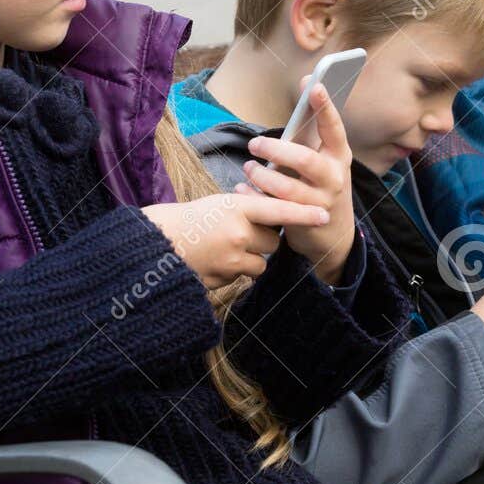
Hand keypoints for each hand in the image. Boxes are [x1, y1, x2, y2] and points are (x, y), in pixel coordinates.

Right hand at [142, 192, 331, 289]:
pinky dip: (236, 270)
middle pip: (273, 241)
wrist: (157, 243)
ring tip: (227, 248)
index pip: (278, 210)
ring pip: (261, 262)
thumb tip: (276, 216)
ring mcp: (231, 259)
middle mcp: (237, 233)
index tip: (325, 215)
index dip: (303, 214)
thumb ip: (247, 209)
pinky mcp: (224, 279)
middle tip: (240, 233)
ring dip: (252, 258)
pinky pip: (244, 276)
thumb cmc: (190, 219)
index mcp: (236, 208)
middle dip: (264, 240)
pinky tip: (217, 260)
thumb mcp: (219, 204)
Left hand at [234, 81, 356, 284]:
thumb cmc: (322, 185)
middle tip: (254, 144)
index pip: (334, 128)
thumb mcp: (325, 162)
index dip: (325, 106)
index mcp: (340, 155)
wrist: (335, 234)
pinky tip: (242, 190)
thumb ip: (312, 138)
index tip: (315, 85)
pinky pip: (273, 207)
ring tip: (248, 167)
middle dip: (275, 150)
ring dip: (260, 176)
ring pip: (285, 187)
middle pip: (304, 159)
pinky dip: (253, 197)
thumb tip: (304, 96)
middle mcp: (335, 176)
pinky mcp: (305, 221)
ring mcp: (321, 201)